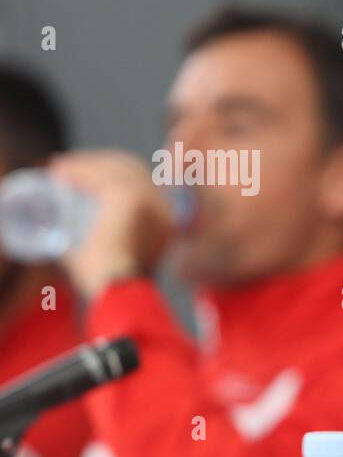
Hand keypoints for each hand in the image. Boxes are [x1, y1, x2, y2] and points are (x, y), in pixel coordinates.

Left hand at [49, 150, 172, 299]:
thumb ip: (102, 234)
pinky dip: (80, 172)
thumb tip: (68, 222)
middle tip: (65, 169)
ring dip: (85, 165)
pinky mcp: (131, 200)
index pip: (144, 181)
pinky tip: (61, 174)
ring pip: (117, 168)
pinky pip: (103, 178)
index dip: (112, 171)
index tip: (81, 174)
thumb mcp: (115, 250)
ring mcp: (153, 201)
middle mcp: (167, 207)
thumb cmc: (113, 283)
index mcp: (169, 218)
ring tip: (58, 170)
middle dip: (98, 163)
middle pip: (132, 169)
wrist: (119, 293)